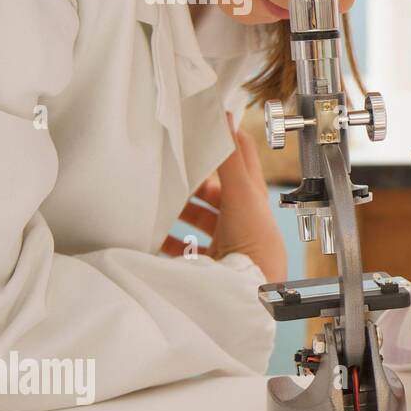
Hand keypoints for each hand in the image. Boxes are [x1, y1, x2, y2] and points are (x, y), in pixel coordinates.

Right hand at [161, 112, 286, 282]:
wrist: (251, 292)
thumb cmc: (256, 243)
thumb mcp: (241, 194)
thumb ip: (230, 159)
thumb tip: (224, 118)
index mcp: (251, 196)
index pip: (240, 158)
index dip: (224, 139)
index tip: (202, 123)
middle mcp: (241, 216)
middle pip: (214, 191)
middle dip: (192, 181)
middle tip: (169, 170)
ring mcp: (227, 239)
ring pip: (199, 218)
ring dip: (179, 210)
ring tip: (158, 202)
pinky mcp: (214, 261)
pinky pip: (187, 248)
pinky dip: (170, 241)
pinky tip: (155, 238)